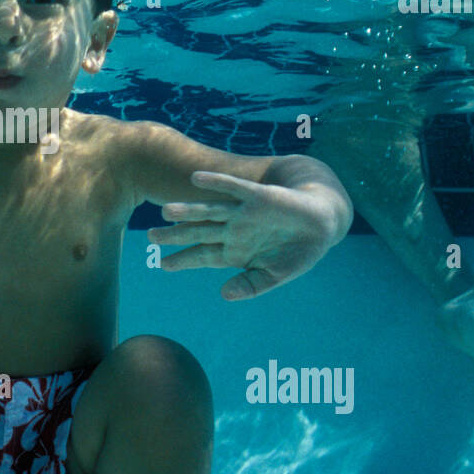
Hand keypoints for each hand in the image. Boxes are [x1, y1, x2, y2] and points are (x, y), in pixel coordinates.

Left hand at [147, 170, 339, 299]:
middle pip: (198, 232)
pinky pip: (234, 188)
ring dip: (188, 210)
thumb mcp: (274, 275)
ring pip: (209, 210)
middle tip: (149, 237)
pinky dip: (216, 182)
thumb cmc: (298, 252)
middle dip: (174, 235)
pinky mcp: (259, 197)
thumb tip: (224, 294)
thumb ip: (250, 285)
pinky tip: (197, 178)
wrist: (324, 224)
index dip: (183, 260)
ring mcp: (244, 213)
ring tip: (164, 210)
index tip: (162, 265)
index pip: (202, 255)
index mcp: (235, 251)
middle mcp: (234, 230)